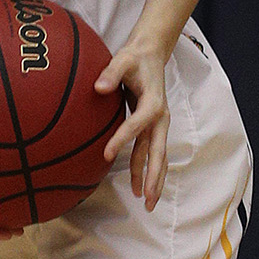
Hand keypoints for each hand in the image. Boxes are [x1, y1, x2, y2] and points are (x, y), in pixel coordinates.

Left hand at [96, 40, 173, 210]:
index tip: (106, 155)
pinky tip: (138, 188)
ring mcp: (158, 125)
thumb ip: (111, 72)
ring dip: (153, 180)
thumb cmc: (135, 58)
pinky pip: (150, 153)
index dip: (121, 139)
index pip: (136, 124)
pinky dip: (146, 170)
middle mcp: (159, 117)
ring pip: (157, 157)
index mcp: (153, 102)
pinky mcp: (152, 128)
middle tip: (147, 198)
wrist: (150, 55)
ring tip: (146, 203)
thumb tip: (99, 87)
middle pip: (158, 152)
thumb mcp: (123, 59)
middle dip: (154, 176)